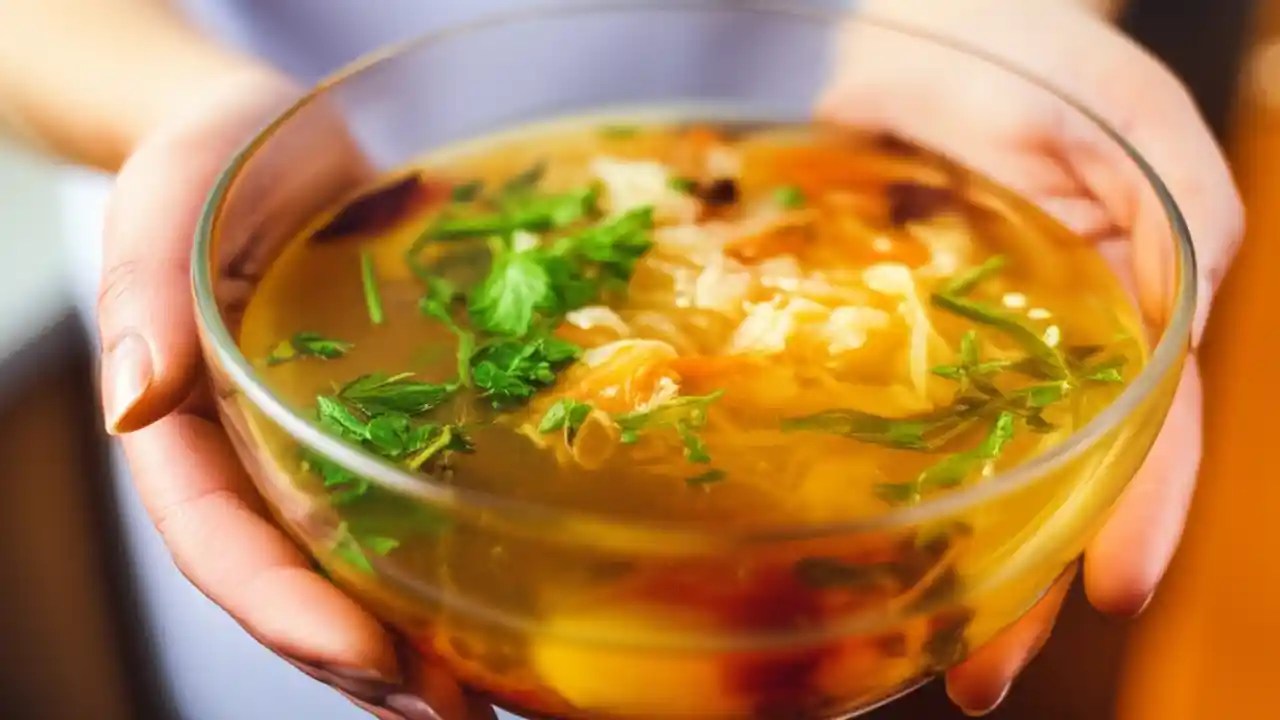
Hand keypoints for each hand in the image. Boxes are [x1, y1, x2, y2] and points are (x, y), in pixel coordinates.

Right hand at [96, 67, 491, 719]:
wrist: (282, 138)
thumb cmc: (208, 167)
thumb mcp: (161, 210)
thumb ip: (140, 298)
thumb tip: (136, 400)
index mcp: (186, 431)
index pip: (222, 544)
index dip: (286, 611)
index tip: (367, 657)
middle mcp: (257, 460)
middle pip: (300, 585)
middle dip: (369, 661)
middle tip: (450, 711)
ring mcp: (325, 450)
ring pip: (362, 567)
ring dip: (423, 640)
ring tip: (498, 693)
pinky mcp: (393, 423)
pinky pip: (420, 505)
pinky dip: (462, 562)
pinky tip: (521, 601)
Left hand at [820, 1, 1240, 713]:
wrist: (912, 24)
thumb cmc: (1030, 53)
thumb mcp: (1126, 116)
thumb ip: (1179, 208)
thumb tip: (1196, 306)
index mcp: (1125, 309)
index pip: (1148, 430)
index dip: (1137, 511)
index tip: (1108, 590)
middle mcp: (1047, 346)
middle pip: (1053, 482)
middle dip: (1029, 581)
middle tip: (983, 676)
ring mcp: (960, 347)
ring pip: (968, 472)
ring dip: (956, 566)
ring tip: (927, 653)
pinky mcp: (881, 333)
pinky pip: (881, 421)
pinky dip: (878, 488)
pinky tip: (850, 553)